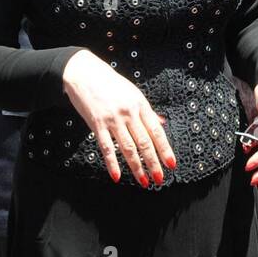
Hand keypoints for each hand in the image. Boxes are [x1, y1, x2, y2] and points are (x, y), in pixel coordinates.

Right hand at [62, 49, 175, 186]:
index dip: (165, 149)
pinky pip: (106, 147)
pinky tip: (117, 176)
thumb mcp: (133, 94)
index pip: (156, 131)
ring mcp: (113, 119)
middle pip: (144, 142)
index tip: (172, 164)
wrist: (85, 74)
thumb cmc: (111, 84)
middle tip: (160, 179)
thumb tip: (163, 124)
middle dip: (154, 162)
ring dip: (137, 167)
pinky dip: (112, 163)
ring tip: (144, 181)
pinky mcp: (97, 124)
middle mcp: (129, 113)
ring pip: (128, 147)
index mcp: (140, 105)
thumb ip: (147, 111)